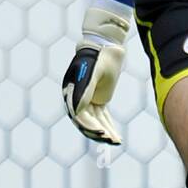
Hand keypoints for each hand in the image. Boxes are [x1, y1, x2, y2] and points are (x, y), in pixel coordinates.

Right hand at [62, 3, 131, 143]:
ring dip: (105, 132)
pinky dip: (109, 126)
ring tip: (116, 141)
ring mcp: (87, 100)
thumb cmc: (99, 56)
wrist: (106, 46)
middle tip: (110, 140)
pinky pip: (102, 117)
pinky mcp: (98, 100)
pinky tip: (116, 137)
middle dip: (98, 132)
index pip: (78, 115)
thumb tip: (78, 110)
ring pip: (95, 121)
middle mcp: (76, 98)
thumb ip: (86, 89)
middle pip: (86, 122)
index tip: (100, 132)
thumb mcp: (95, 71)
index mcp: (71, 92)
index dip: (88, 125)